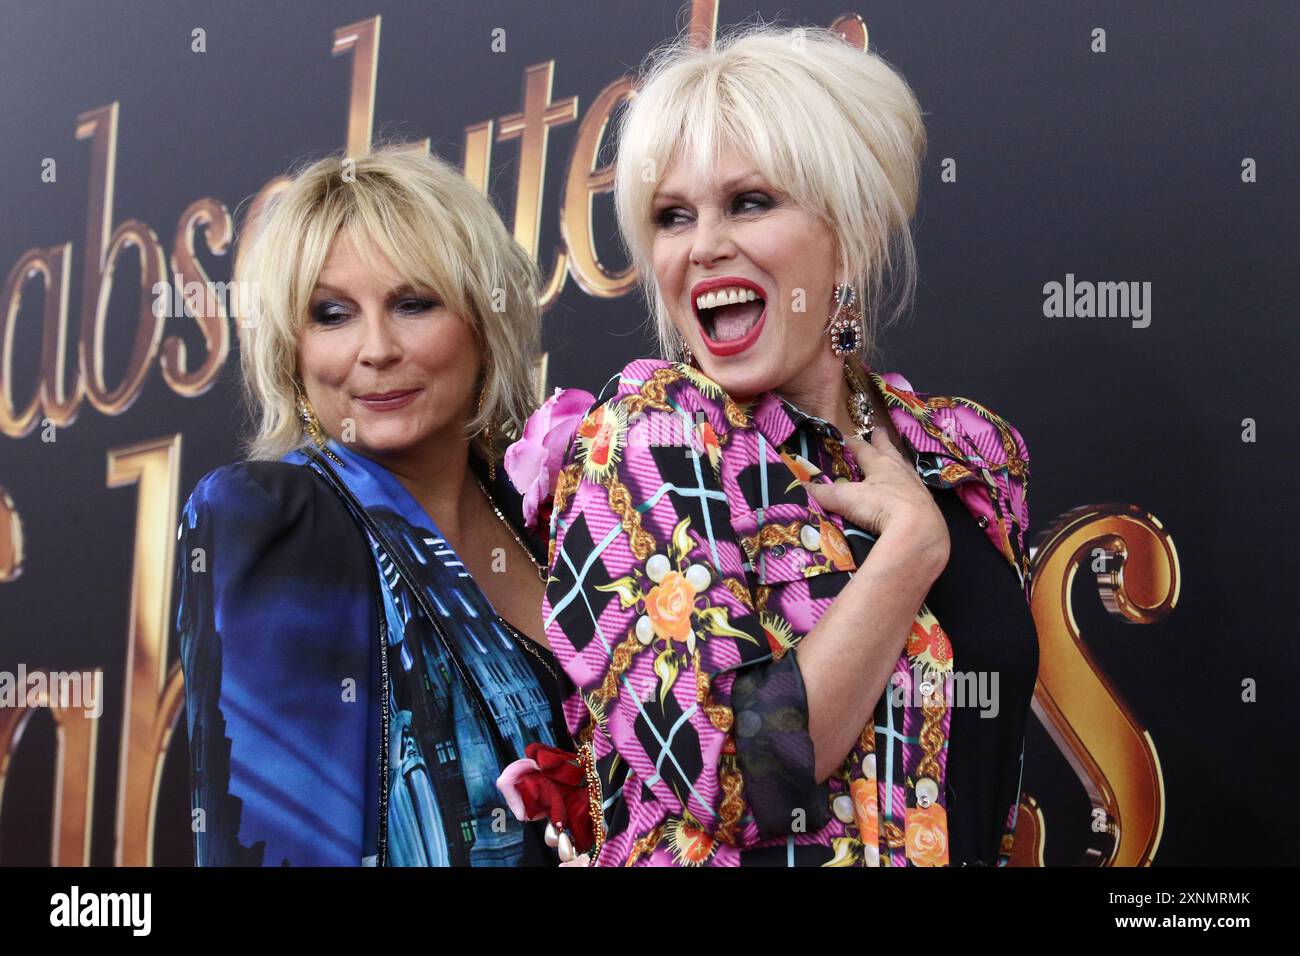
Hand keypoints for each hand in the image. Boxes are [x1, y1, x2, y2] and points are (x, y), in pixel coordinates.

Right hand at [801, 426, 949, 575]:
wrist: (920, 530)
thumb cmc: (882, 506)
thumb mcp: (847, 499)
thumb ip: (822, 493)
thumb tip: (798, 485)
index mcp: (880, 464)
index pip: (863, 448)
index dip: (853, 442)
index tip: (845, 436)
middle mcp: (900, 471)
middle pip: (889, 451)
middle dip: (881, 441)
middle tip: (879, 430)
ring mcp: (916, 487)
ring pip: (905, 467)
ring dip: (899, 461)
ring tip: (897, 457)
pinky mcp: (927, 505)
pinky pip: (916, 488)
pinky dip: (910, 485)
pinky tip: (911, 490)